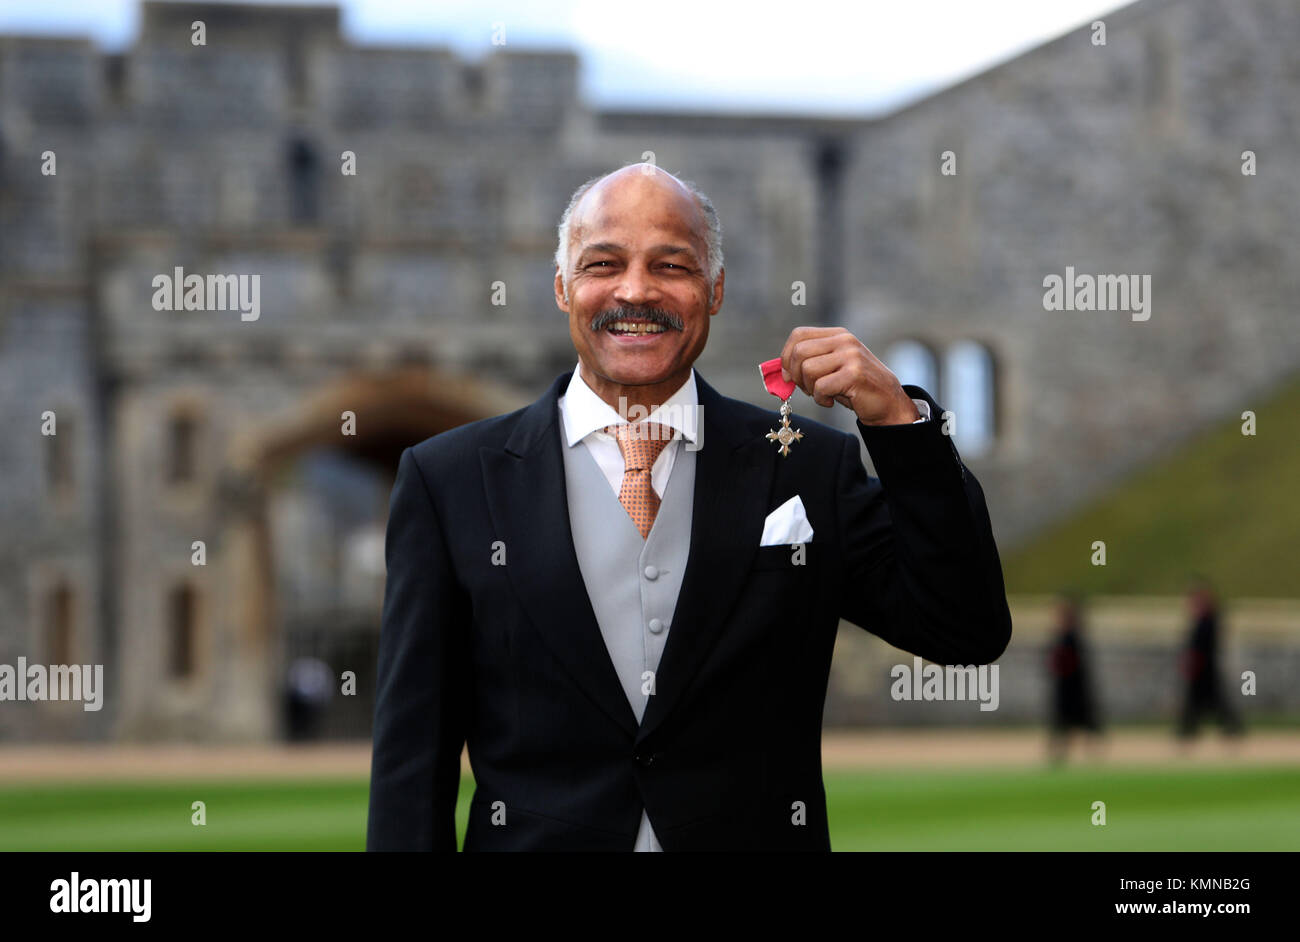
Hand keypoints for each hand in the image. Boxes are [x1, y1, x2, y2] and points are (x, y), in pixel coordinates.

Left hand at [780, 326, 919, 425]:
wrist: (888, 403)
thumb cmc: (855, 388)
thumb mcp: (831, 369)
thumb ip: (809, 363)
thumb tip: (779, 371)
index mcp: (838, 335)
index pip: (798, 335)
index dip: (786, 356)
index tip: (789, 376)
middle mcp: (844, 341)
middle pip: (799, 352)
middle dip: (795, 375)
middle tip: (807, 389)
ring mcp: (851, 356)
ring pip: (808, 370)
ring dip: (809, 389)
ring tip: (823, 395)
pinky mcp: (854, 374)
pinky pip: (821, 386)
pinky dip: (820, 399)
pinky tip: (831, 401)